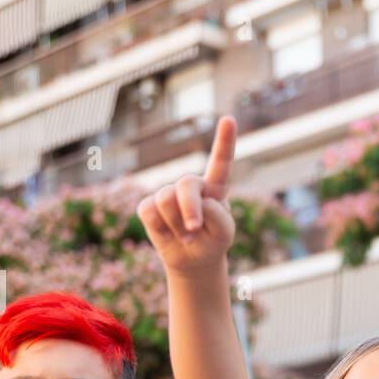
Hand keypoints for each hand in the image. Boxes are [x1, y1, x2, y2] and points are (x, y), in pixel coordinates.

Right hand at [138, 115, 236, 274]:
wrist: (192, 259)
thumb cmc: (212, 241)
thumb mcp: (224, 233)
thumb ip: (217, 216)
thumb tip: (196, 204)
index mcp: (215, 187)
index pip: (220, 162)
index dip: (224, 141)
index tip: (229, 119)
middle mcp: (191, 185)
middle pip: (186, 184)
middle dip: (189, 209)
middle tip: (194, 229)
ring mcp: (168, 193)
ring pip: (165, 201)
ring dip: (177, 225)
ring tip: (186, 236)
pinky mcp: (149, 206)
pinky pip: (149, 212)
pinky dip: (161, 229)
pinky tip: (169, 234)